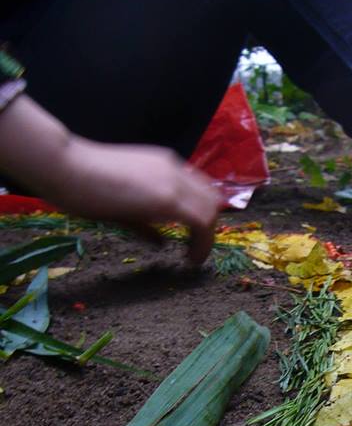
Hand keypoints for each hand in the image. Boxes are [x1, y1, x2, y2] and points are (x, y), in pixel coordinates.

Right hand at [0, 95, 222, 264]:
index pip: (198, 189)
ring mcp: (172, 181)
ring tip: (193, 258)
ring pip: (211, 210)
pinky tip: (190, 259)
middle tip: (195, 249)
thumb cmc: (83, 183)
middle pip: (211, 199)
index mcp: (163, 165)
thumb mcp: (122, 206)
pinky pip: (201, 221)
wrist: (65, 166)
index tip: (192, 237)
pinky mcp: (167, 198)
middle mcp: (173, 169)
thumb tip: (161, 242)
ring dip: (207, 237)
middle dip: (209, 227)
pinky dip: (203, 243)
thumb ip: (145, 222)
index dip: (201, 214)